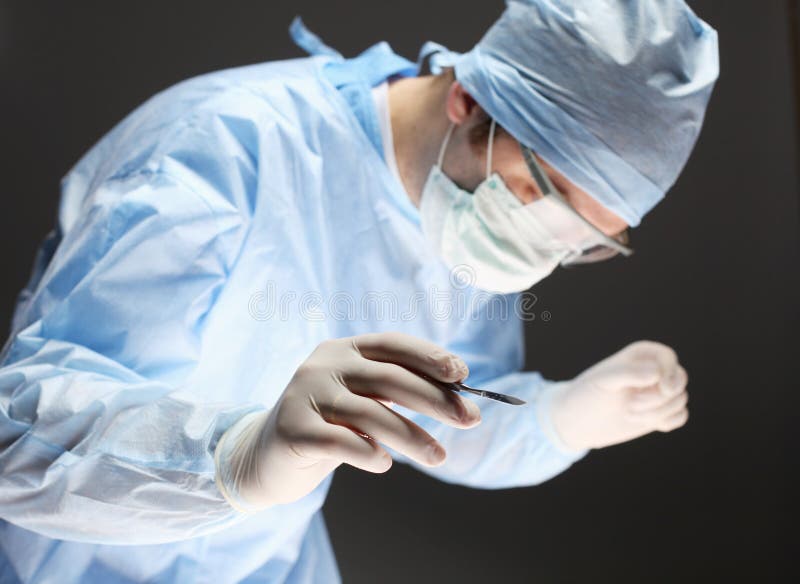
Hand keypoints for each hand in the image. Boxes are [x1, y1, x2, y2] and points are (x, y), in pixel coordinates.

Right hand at [214, 332, 480, 509]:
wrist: (263, 455)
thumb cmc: (328, 425)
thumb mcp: (360, 398)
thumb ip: (395, 391)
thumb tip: (458, 399)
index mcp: (345, 350)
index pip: (393, 345)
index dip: (430, 356)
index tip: (463, 374)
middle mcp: (324, 365)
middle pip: (389, 378)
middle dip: (436, 399)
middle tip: (471, 419)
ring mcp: (305, 395)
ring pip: (370, 413)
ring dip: (412, 437)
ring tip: (439, 456)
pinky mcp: (294, 429)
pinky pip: (341, 442)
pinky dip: (369, 453)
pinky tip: (384, 464)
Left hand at [545, 341, 688, 450]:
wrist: (578, 422)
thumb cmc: (586, 395)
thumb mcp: (603, 381)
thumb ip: (628, 373)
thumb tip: (657, 373)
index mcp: (640, 355)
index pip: (668, 357)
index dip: (668, 374)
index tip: (659, 387)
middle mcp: (652, 371)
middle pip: (680, 379)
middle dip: (660, 397)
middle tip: (631, 404)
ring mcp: (657, 393)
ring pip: (680, 400)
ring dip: (657, 412)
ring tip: (628, 413)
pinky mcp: (659, 412)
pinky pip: (680, 416)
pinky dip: (667, 422)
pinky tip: (646, 423)